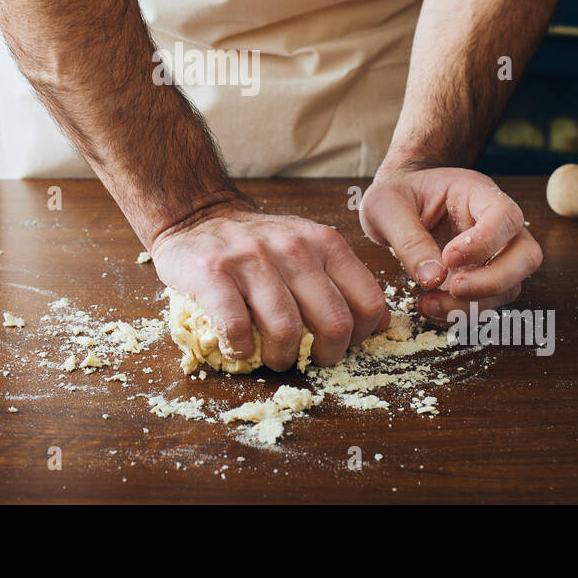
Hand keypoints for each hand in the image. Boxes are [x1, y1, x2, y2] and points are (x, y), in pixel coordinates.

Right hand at [150, 201, 389, 369]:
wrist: (197, 218)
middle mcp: (293, 247)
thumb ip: (341, 280)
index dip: (360, 336)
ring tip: (272, 356)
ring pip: (286, 330)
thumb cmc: (258, 247)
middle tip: (308, 358)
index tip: (340, 343)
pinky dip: (240, 349)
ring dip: (281, 358)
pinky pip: (236, 328)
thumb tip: (379, 323)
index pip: (367, 302)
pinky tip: (239, 347)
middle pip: (333, 322)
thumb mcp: (308, 249)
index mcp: (324, 243)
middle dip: (325, 355)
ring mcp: (252, 258)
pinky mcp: (213, 273)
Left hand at [359, 166, 540, 322]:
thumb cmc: (394, 197)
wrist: (391, 208)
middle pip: (526, 255)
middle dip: (494, 280)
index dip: (485, 242)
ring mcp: (494, 253)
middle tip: (454, 288)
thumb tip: (434, 278)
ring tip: (429, 302)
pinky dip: (463, 312)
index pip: (504, 216)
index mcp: (476, 192)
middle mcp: (495, 223)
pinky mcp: (482, 278)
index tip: (448, 257)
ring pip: (511, 285)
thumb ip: (408, 239)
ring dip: (475, 303)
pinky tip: (430, 305)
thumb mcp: (386, 208)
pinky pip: (489, 302)